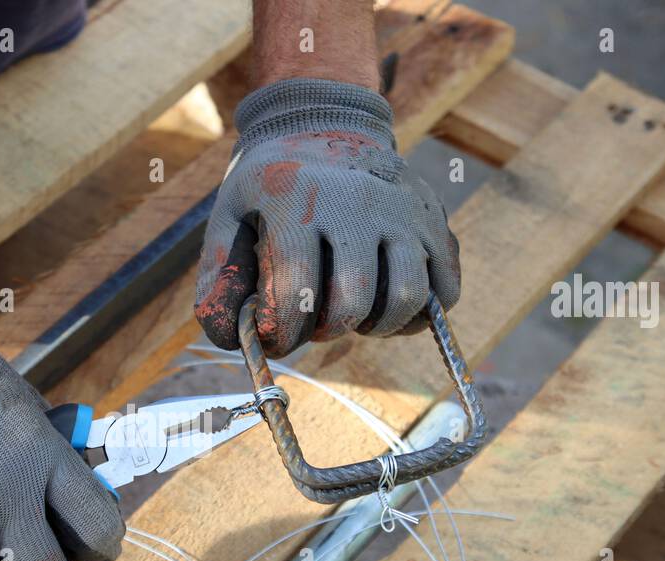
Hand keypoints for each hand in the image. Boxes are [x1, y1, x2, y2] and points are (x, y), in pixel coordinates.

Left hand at [195, 78, 460, 357]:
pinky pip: (444, 287)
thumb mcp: (231, 214)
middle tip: (315, 323)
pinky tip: (387, 304)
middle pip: (353, 302)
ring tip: (354, 317)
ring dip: (377, 326)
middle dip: (328, 330)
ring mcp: (400, 208)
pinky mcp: (432, 216)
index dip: (283, 334)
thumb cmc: (271, 183)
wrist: (323, 120)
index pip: (296, 295)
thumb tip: (227, 337)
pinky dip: (419, 313)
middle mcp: (355, 204)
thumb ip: (220, 275)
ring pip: (407, 298)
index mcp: (298, 203)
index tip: (277, 337)